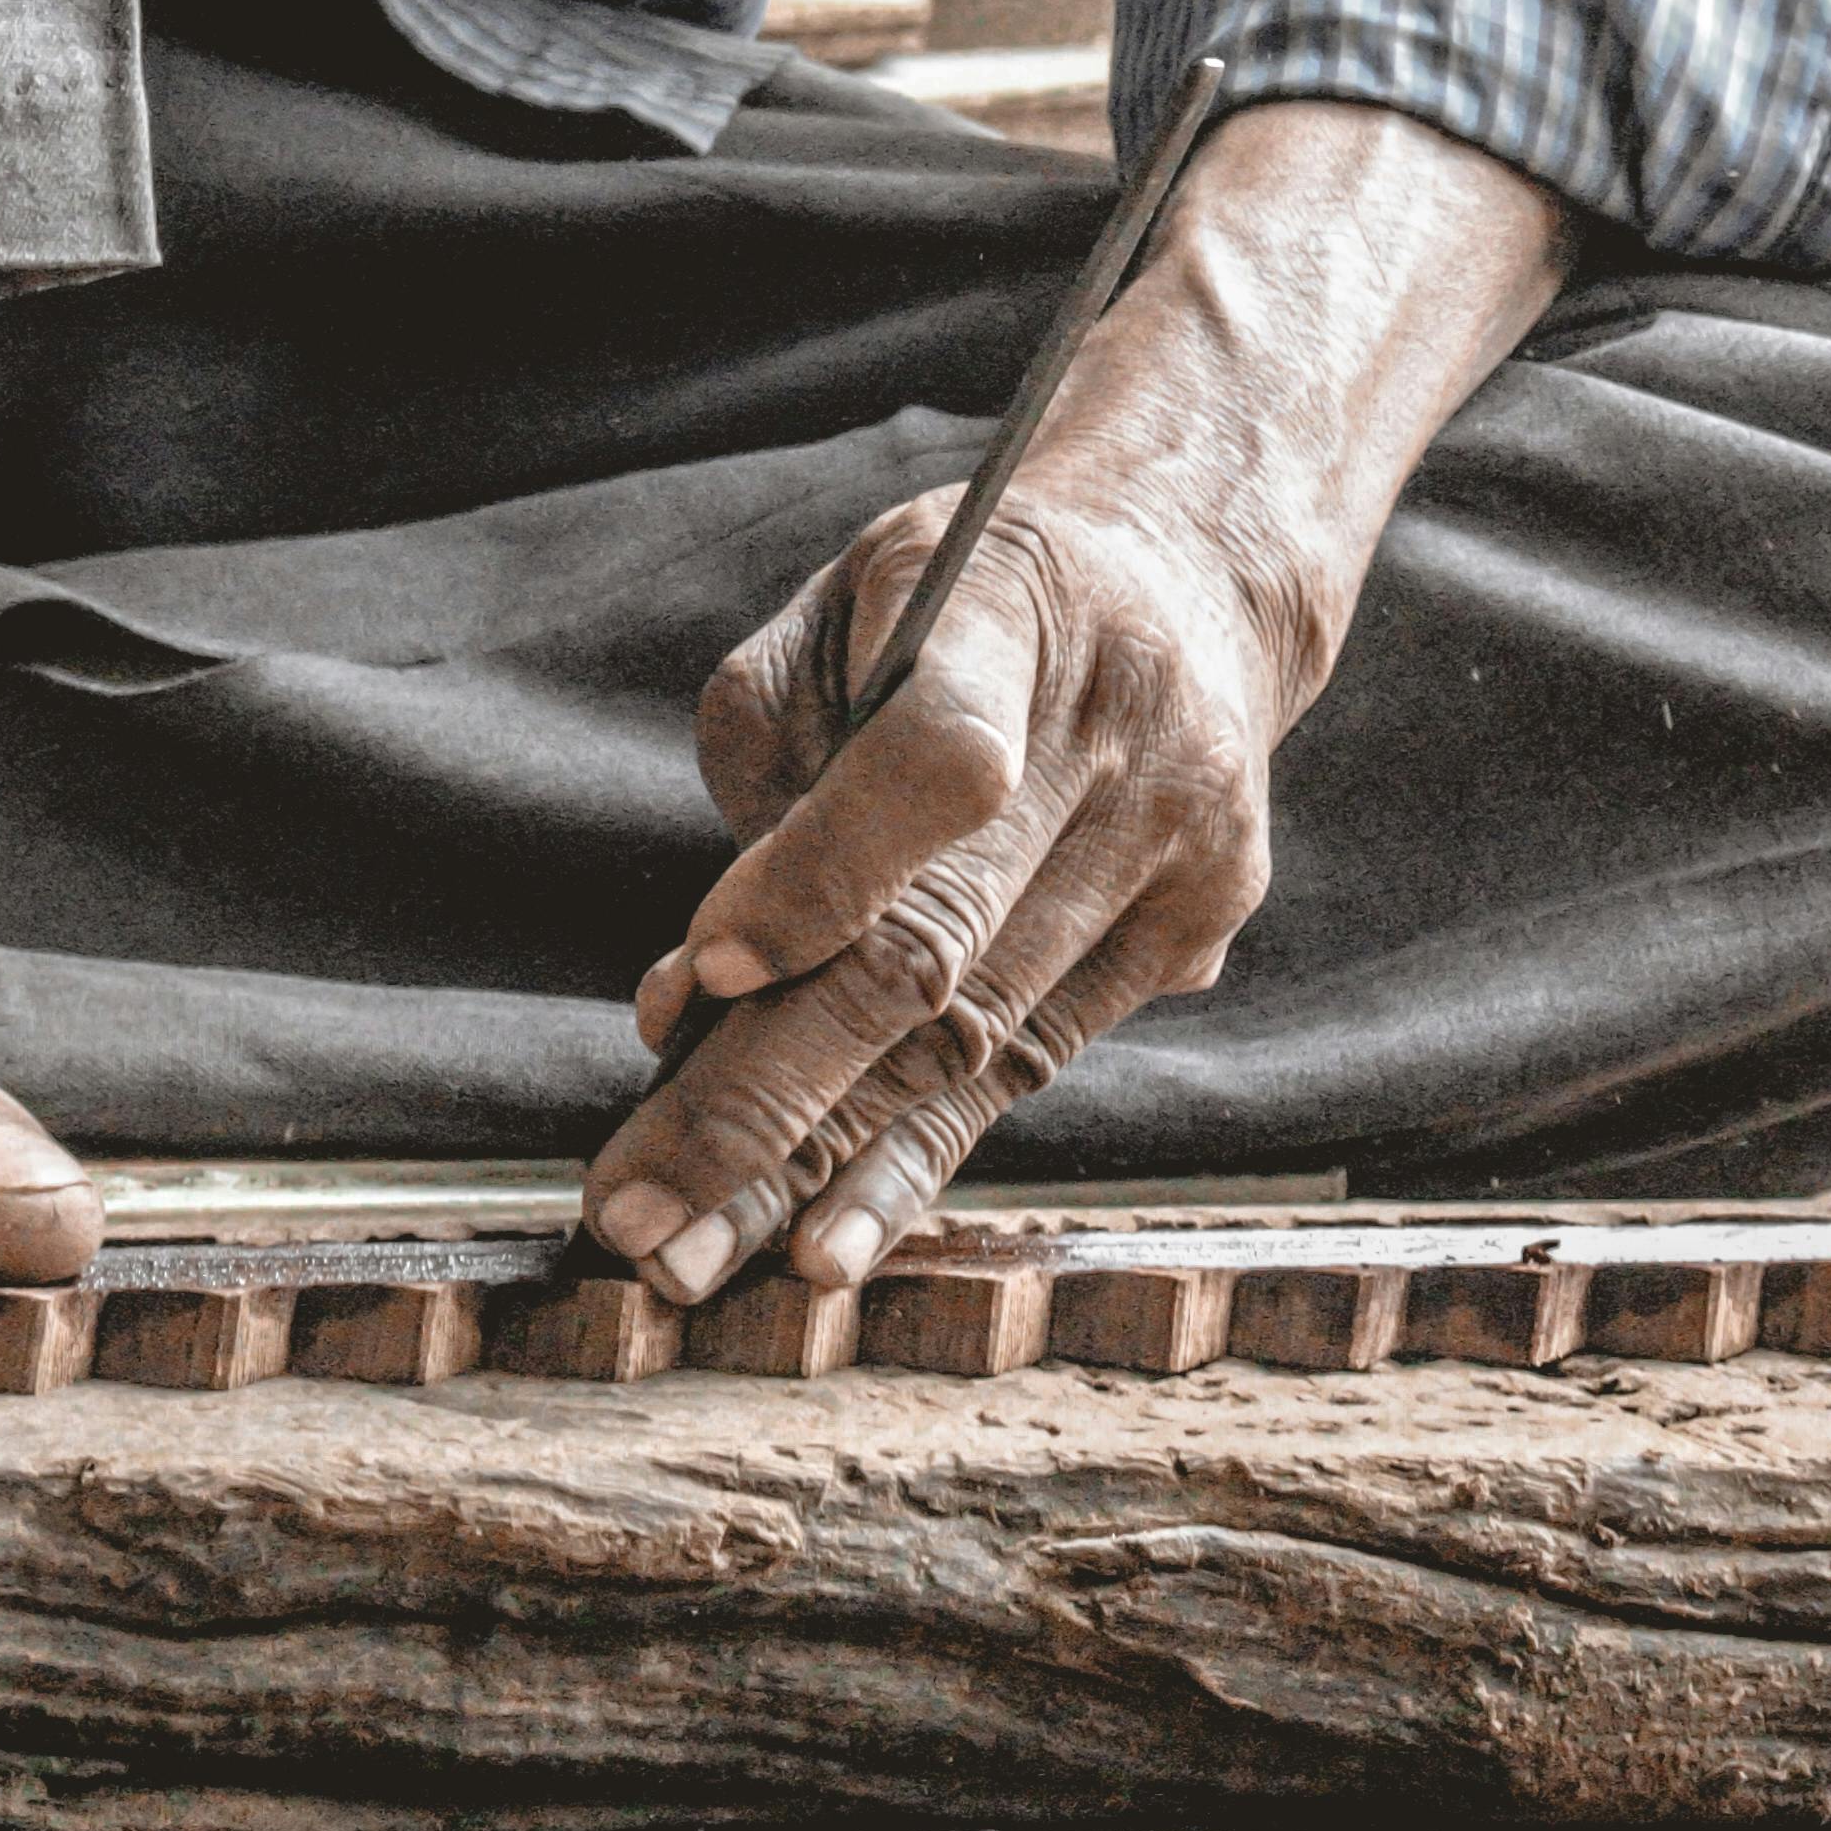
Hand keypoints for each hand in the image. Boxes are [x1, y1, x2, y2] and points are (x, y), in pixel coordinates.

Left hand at [579, 106, 1566, 1297]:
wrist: (1194, 571)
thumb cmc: (973, 593)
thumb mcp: (854, 591)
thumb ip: (769, 741)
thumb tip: (699, 979)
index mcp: (1023, 612)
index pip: (938, 764)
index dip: (823, 874)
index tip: (702, 970)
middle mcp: (1127, 738)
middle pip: (938, 947)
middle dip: (767, 1092)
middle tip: (633, 1208)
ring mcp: (1182, 849)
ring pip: (975, 1042)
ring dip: (816, 1166)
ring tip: (687, 1259)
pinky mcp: (1197, 931)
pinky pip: (1027, 1067)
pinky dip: (910, 1158)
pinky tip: (824, 1245)